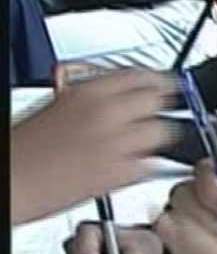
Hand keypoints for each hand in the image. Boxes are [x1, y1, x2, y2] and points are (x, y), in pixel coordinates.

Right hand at [10, 69, 177, 223]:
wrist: (11, 178)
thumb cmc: (23, 146)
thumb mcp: (59, 104)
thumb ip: (94, 97)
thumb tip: (117, 95)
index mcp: (91, 90)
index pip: (144, 75)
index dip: (158, 81)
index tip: (164, 85)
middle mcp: (110, 112)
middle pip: (160, 101)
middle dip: (159, 108)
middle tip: (156, 114)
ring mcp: (120, 143)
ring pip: (163, 132)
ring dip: (156, 137)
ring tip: (141, 143)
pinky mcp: (122, 174)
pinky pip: (152, 164)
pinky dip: (146, 164)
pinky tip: (129, 165)